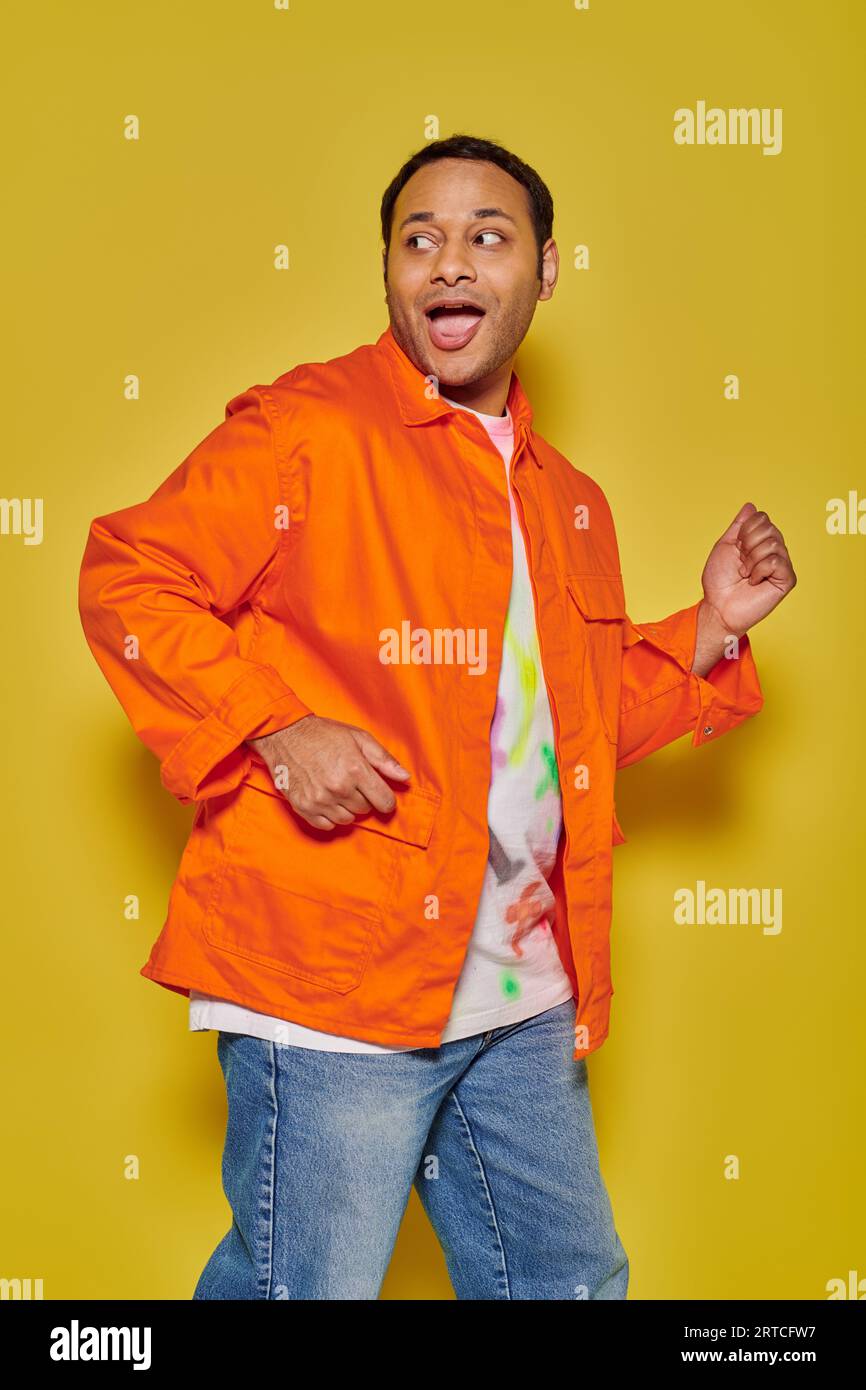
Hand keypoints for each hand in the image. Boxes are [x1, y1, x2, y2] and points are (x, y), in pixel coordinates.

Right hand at [246, 715, 410, 830]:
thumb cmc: (323, 734)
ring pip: (347, 820)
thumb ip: (384, 759)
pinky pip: (326, 825)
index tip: (381, 796)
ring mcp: (319, 800)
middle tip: (353, 782)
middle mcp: (338, 788)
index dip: (387, 800)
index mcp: (355, 769)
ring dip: (347, 808)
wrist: (284, 735)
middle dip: (364, 798)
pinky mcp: (303, 807)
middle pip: (365, 810)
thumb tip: (405, 778)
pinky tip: (327, 800)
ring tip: (339, 790)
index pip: (384, 801)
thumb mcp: (358, 738)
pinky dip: (330, 816)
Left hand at [700, 501, 796, 638]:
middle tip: (741, 564)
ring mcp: (782, 565)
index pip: (761, 518)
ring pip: (772, 544)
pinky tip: (754, 582)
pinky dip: (759, 570)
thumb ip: (740, 525)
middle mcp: (774, 551)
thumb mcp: (725, 545)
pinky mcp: (787, 580)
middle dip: (747, 545)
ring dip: (751, 560)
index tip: (736, 550)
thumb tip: (751, 506)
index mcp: (761, 542)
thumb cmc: (720, 580)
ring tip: (746, 574)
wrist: (718, 606)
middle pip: (768, 528)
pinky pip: (776, 561)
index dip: (744, 532)